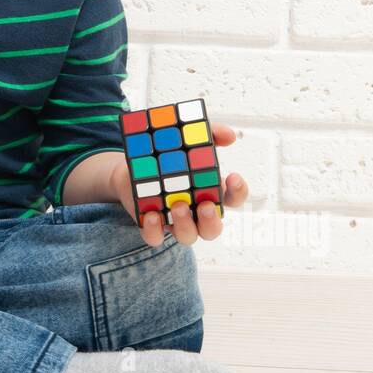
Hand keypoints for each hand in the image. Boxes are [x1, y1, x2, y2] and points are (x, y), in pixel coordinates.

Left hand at [111, 123, 248, 248]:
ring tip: (179, 205)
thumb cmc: (170, 158)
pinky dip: (154, 230)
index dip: (239, 191)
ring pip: (188, 236)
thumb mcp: (190, 141)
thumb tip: (230, 135)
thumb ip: (211, 135)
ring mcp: (174, 221)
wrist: (134, 169)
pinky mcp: (151, 225)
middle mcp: (196, 212)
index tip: (234, 176)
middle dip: (211, 221)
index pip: (234, 199)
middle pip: (213, 229)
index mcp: (211, 192)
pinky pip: (155, 237)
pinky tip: (152, 215)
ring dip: (185, 224)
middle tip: (205, 205)